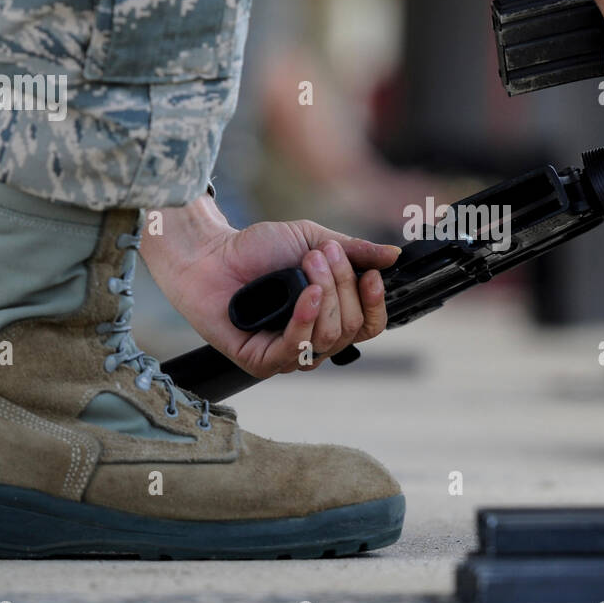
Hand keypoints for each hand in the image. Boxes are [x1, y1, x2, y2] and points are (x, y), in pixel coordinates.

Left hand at [140, 195, 399, 378]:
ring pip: (328, 338)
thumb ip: (354, 250)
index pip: (369, 326)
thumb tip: (393, 255)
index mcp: (330, 315)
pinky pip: (295, 351)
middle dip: (342, 285)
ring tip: (307, 262)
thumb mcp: (314, 240)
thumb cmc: (258, 248)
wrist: (209, 252)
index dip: (376, 304)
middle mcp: (313, 340)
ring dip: (324, 295)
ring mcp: (287, 353)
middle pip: (351, 328)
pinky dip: (304, 320)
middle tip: (321, 254)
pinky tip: (306, 295)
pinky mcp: (260, 362)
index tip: (371, 275)